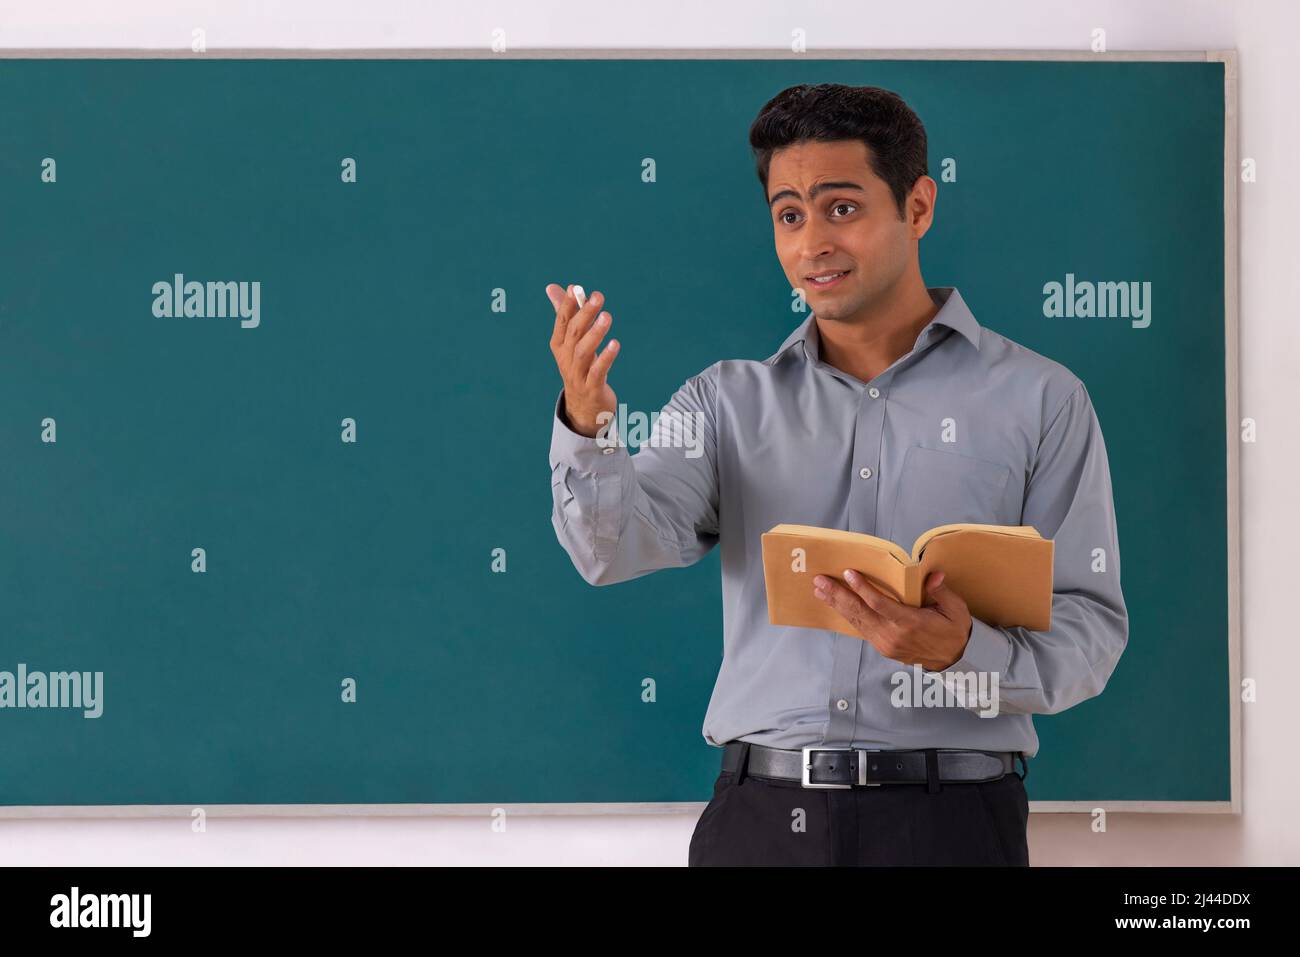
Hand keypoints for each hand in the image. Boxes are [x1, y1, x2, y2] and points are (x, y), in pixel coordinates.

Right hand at [546, 283, 618, 437]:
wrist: (584, 407)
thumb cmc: (579, 368)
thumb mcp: (570, 342)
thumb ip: (565, 314)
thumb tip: (553, 287)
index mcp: (559, 345)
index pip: (562, 322)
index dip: (567, 305)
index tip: (576, 288)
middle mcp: (565, 359)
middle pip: (574, 334)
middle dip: (585, 314)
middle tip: (598, 297)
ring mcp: (577, 375)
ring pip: (583, 352)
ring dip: (595, 333)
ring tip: (607, 317)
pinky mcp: (592, 388)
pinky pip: (598, 372)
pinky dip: (606, 357)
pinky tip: (615, 344)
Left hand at [812, 569, 972, 671]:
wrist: (954, 660)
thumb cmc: (954, 630)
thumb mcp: (955, 610)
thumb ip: (941, 592)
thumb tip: (933, 576)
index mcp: (911, 624)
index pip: (880, 605)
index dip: (863, 589)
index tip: (849, 574)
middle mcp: (893, 636)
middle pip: (860, 613)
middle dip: (838, 595)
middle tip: (820, 581)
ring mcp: (885, 644)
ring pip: (857, 622)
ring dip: (837, 605)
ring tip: (820, 591)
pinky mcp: (882, 647)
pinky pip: (861, 629)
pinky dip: (847, 616)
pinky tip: (835, 605)